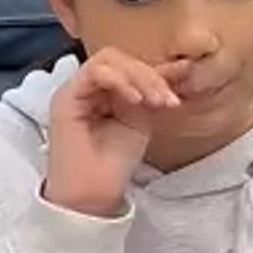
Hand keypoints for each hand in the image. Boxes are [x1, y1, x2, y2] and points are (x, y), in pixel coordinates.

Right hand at [43, 48, 190, 216]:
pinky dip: (119, 80)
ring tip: (155, 101)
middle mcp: (87, 88)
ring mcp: (75, 90)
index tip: (186, 73)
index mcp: (104, 92)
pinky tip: (136, 100)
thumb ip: (149, 94)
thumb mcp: (141, 120)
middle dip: (150, 75)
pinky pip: (94, 72)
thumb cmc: (114, 163)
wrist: (93, 193)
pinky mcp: (66, 97)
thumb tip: (174, 69)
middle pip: (120, 59)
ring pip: (108, 60)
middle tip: (168, 99)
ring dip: (138, 77)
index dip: (158, 69)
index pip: (129, 67)